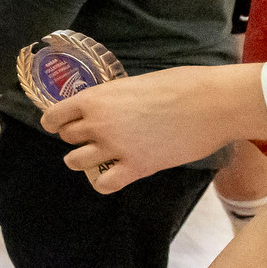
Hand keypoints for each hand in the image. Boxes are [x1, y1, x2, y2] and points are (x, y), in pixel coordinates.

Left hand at [39, 64, 266, 193]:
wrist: (211, 104)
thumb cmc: (179, 84)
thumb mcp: (133, 83)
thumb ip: (112, 98)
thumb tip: (105, 107)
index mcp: (95, 99)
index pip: (54, 116)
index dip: (55, 121)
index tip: (59, 123)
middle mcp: (98, 125)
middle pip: (67, 138)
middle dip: (75, 137)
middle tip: (90, 136)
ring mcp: (116, 148)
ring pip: (75, 162)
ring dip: (81, 159)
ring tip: (95, 157)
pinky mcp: (137, 168)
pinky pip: (104, 184)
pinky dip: (104, 182)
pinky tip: (113, 175)